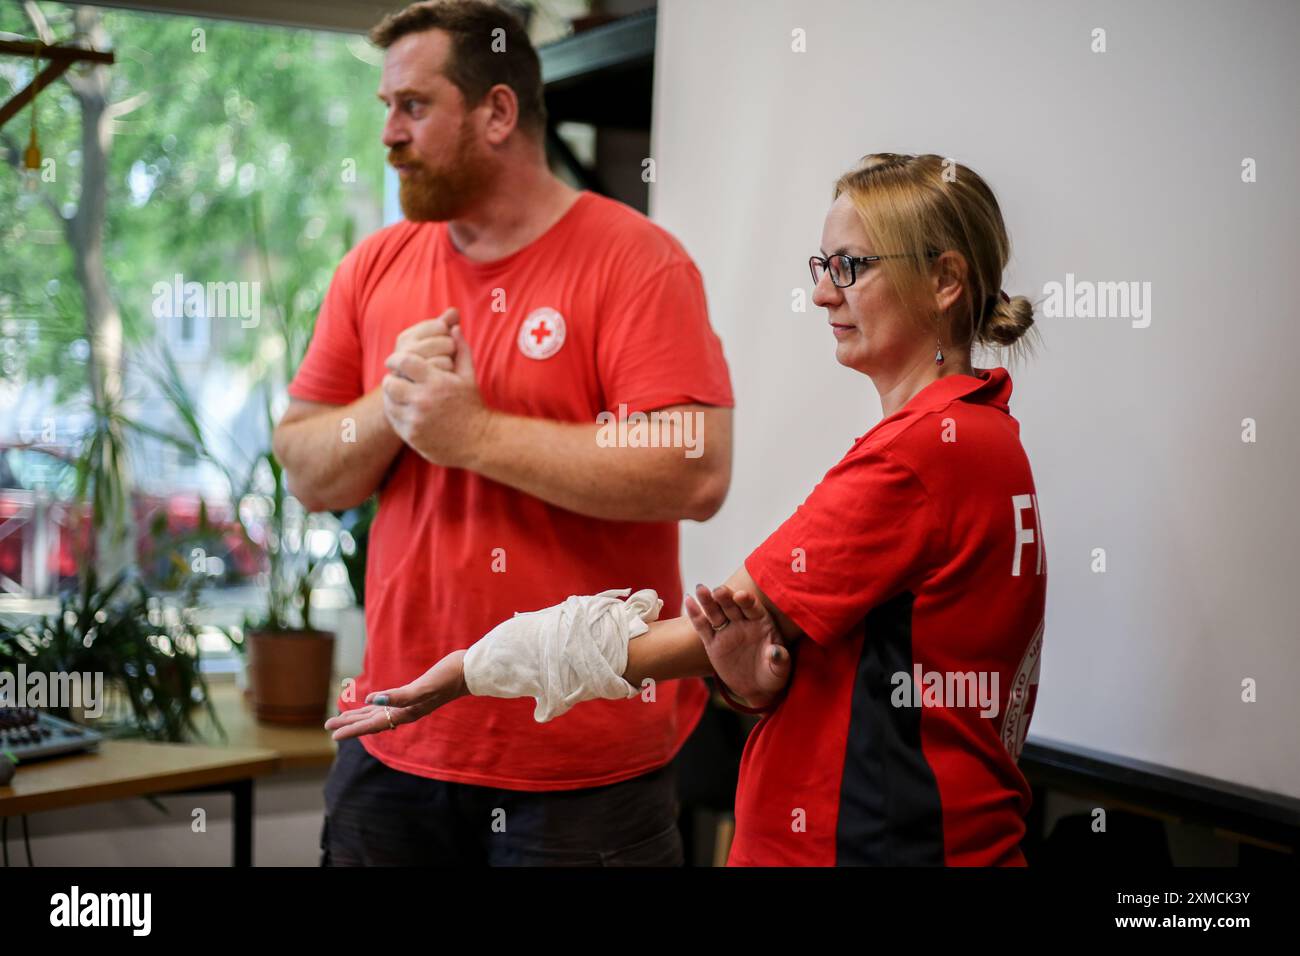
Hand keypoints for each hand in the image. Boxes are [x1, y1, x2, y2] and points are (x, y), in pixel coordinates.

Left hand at [324, 650, 468, 739]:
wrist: (469, 671)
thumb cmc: (448, 677)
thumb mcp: (423, 686)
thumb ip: (399, 696)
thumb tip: (372, 700)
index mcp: (406, 712)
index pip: (373, 724)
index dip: (352, 728)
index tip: (332, 734)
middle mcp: (406, 712)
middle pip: (372, 721)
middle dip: (350, 724)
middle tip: (328, 726)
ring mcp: (410, 704)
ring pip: (378, 714)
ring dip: (360, 716)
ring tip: (342, 717)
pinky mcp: (413, 695)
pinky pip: (388, 705)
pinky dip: (375, 707)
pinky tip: (370, 705)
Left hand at [382, 319, 492, 468]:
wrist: (479, 441)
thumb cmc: (472, 406)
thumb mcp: (468, 376)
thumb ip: (460, 350)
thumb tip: (454, 327)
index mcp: (436, 382)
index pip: (404, 362)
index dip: (395, 359)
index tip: (394, 360)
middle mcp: (423, 401)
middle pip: (390, 383)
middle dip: (391, 378)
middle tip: (396, 378)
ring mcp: (415, 420)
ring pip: (388, 402)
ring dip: (392, 396)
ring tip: (400, 394)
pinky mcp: (411, 436)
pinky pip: (393, 420)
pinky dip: (395, 412)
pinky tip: (405, 409)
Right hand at [685, 584, 791, 710]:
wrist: (757, 687)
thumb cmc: (772, 674)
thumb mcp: (780, 669)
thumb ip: (780, 659)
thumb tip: (776, 652)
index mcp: (761, 622)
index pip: (753, 607)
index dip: (747, 600)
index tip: (741, 596)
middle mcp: (742, 622)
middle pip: (732, 605)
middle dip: (725, 596)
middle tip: (718, 590)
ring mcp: (726, 631)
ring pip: (715, 612)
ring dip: (708, 600)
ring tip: (700, 589)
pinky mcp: (712, 643)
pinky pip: (702, 627)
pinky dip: (695, 614)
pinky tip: (688, 600)